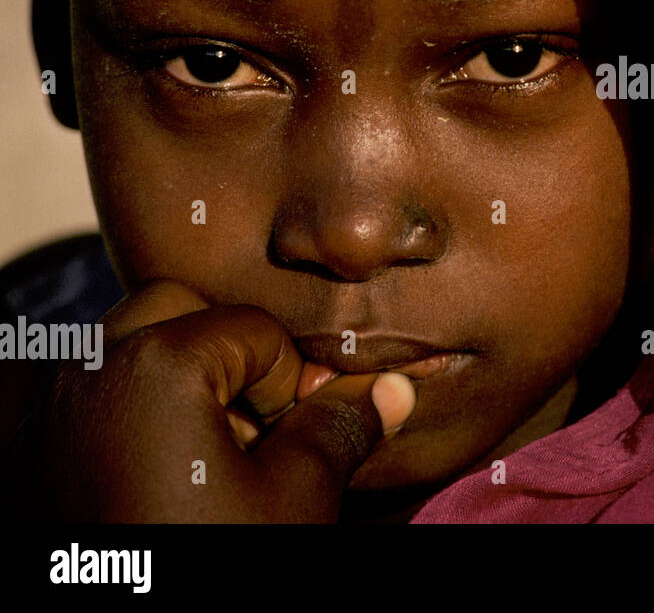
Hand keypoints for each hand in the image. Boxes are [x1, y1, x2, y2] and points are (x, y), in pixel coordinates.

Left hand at [3, 280, 414, 521]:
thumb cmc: (212, 569)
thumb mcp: (297, 497)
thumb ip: (339, 425)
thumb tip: (392, 387)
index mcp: (156, 365)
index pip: (255, 332)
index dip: (290, 383)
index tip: (292, 438)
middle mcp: (87, 373)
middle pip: (170, 309)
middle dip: (219, 351)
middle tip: (248, 424)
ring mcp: (43, 418)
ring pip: (112, 347)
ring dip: (162, 374)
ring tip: (200, 446)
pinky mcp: (21, 462)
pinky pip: (66, 400)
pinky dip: (109, 413)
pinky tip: (146, 469)